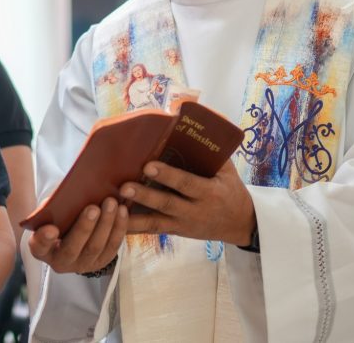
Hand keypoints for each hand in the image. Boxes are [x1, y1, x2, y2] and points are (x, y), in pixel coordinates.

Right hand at [27, 197, 126, 273]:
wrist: (73, 227)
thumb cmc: (59, 216)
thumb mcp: (51, 210)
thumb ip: (54, 206)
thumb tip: (68, 191)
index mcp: (42, 248)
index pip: (39, 246)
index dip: (44, 239)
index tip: (51, 229)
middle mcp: (61, 262)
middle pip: (72, 248)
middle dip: (84, 227)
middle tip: (93, 208)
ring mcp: (82, 264)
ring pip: (96, 247)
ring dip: (106, 224)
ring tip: (112, 203)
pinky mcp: (102, 262)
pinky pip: (113, 247)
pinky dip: (119, 228)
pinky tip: (122, 211)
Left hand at [120, 160, 254, 245]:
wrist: (241, 224)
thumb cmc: (230, 189)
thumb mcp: (227, 170)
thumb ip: (210, 151)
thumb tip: (187, 122)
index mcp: (209, 192)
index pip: (186, 183)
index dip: (167, 175)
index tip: (148, 166)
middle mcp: (195, 211)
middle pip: (167, 204)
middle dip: (145, 196)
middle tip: (124, 187)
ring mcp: (183, 224)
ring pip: (156, 222)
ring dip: (133, 217)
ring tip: (112, 208)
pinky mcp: (175, 231)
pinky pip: (152, 231)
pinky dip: (133, 228)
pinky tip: (115, 223)